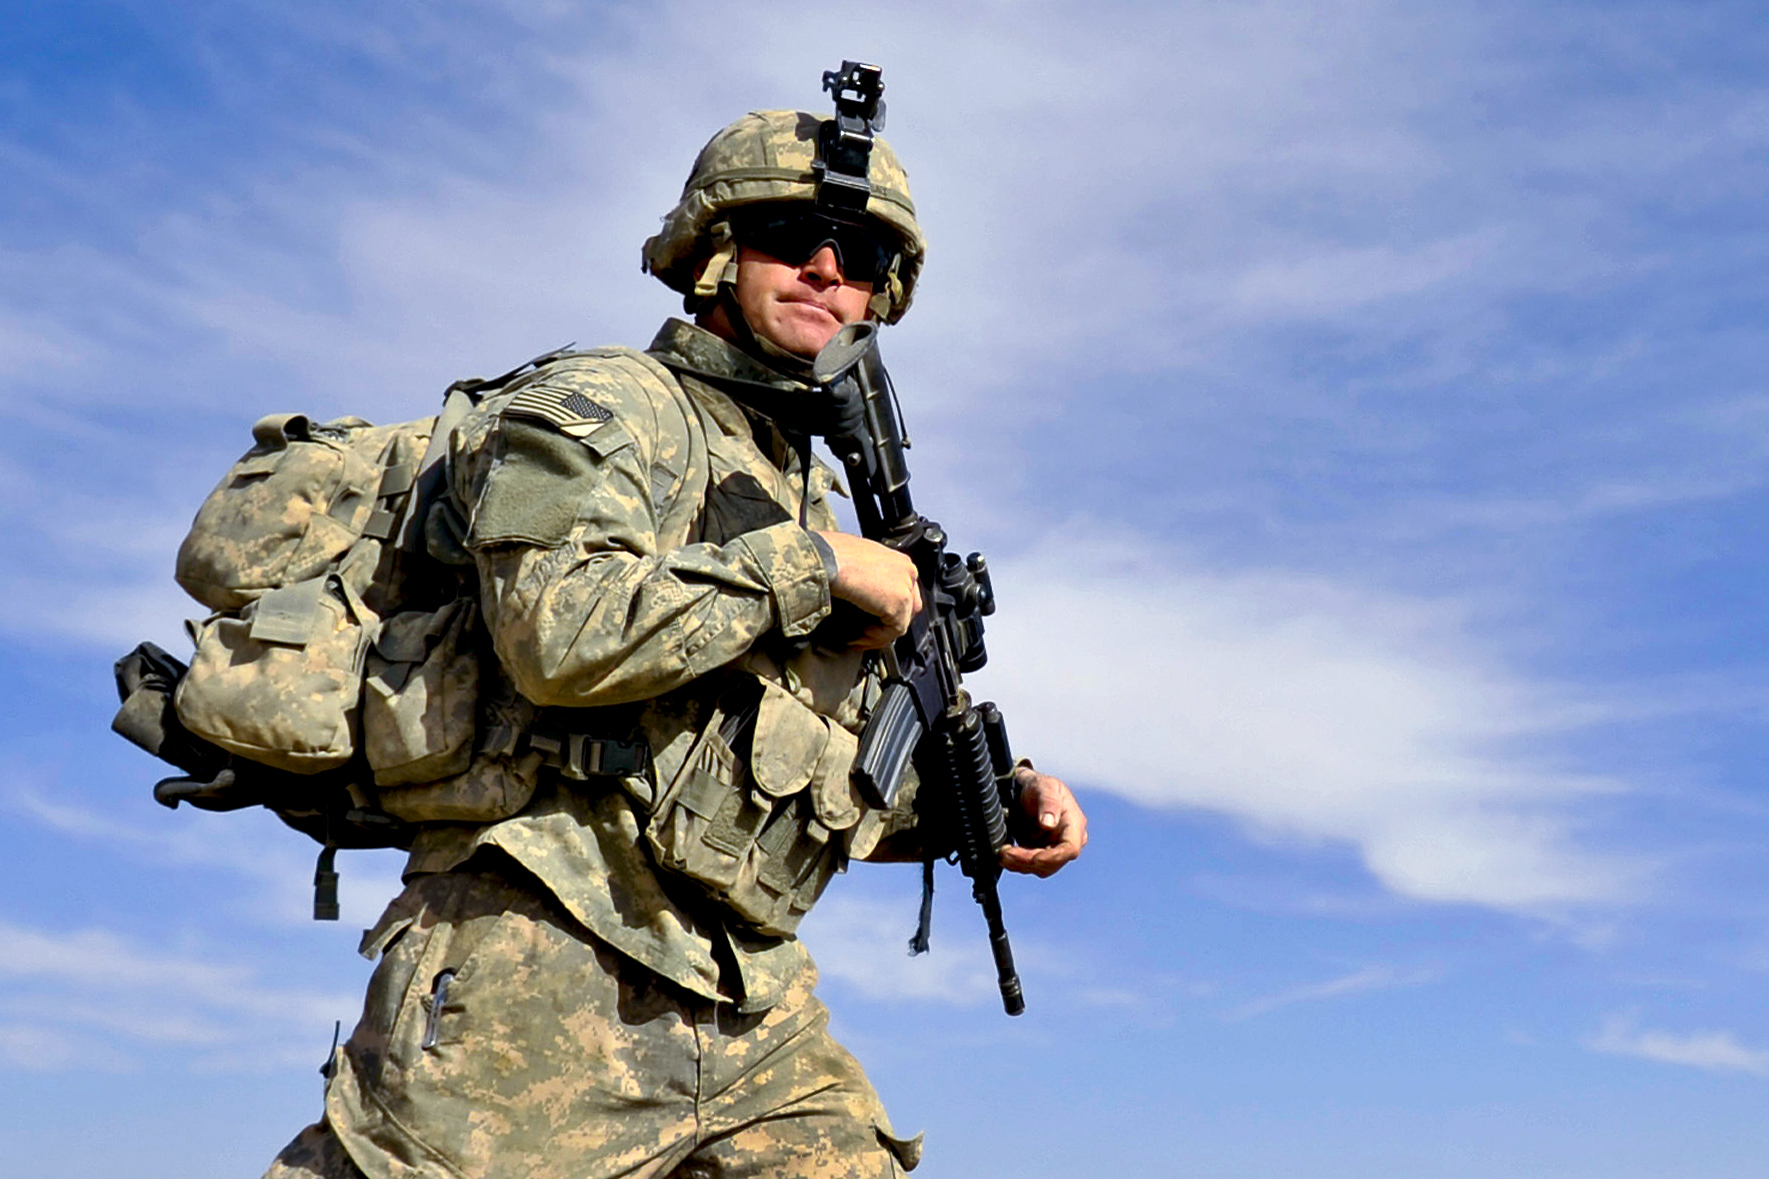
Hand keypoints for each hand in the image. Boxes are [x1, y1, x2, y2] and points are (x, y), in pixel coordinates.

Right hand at [814, 530, 922, 649]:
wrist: (828, 559)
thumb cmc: (833, 554)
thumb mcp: (857, 560)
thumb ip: (868, 575)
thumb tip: (863, 592)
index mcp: (899, 561)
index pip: (904, 591)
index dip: (887, 609)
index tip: (871, 620)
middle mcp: (907, 572)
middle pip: (908, 608)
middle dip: (888, 623)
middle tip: (867, 633)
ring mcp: (905, 587)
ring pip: (901, 622)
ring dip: (879, 635)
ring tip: (858, 638)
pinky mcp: (899, 603)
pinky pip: (893, 631)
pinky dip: (875, 638)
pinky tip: (858, 637)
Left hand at [1000, 766, 1086, 877]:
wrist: (1026, 790)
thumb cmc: (1040, 786)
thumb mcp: (1045, 786)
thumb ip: (1048, 802)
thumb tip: (1049, 824)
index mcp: (1075, 824)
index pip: (1070, 849)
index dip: (1052, 857)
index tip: (1032, 858)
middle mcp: (1067, 841)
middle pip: (1052, 862)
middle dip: (1028, 861)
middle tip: (1006, 853)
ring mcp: (1053, 849)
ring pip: (1040, 868)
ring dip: (1019, 865)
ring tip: (1002, 854)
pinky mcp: (1039, 853)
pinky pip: (1029, 866)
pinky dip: (1016, 863)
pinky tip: (1004, 855)